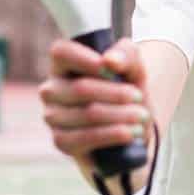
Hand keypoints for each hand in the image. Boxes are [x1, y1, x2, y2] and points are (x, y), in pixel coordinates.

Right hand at [39, 38, 152, 170]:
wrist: (132, 127)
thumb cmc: (127, 89)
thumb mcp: (134, 68)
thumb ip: (127, 55)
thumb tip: (110, 60)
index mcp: (64, 64)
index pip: (61, 53)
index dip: (84, 59)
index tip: (110, 69)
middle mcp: (52, 90)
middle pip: (81, 88)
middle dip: (116, 93)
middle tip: (139, 97)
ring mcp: (53, 117)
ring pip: (87, 114)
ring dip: (120, 115)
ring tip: (141, 116)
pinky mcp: (61, 142)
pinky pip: (84, 138)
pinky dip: (112, 134)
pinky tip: (129, 133)